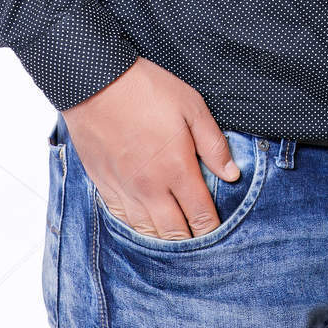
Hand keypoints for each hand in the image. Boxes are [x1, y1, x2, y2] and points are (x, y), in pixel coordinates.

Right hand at [62, 58, 239, 238]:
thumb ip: (213, 145)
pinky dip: (137, 229)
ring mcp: (125, 190)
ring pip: (147, 232)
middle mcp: (150, 187)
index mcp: (176, 169)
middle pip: (174, 233)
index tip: (220, 232)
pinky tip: (145, 228)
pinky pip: (122, 221)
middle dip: (190, 242)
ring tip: (176, 242)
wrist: (95, 83)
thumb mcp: (191, 107)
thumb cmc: (146, 90)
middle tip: (201, 244)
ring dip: (164, 241)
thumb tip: (232, 174)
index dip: (213, 229)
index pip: (201, 216)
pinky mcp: (104, 185)